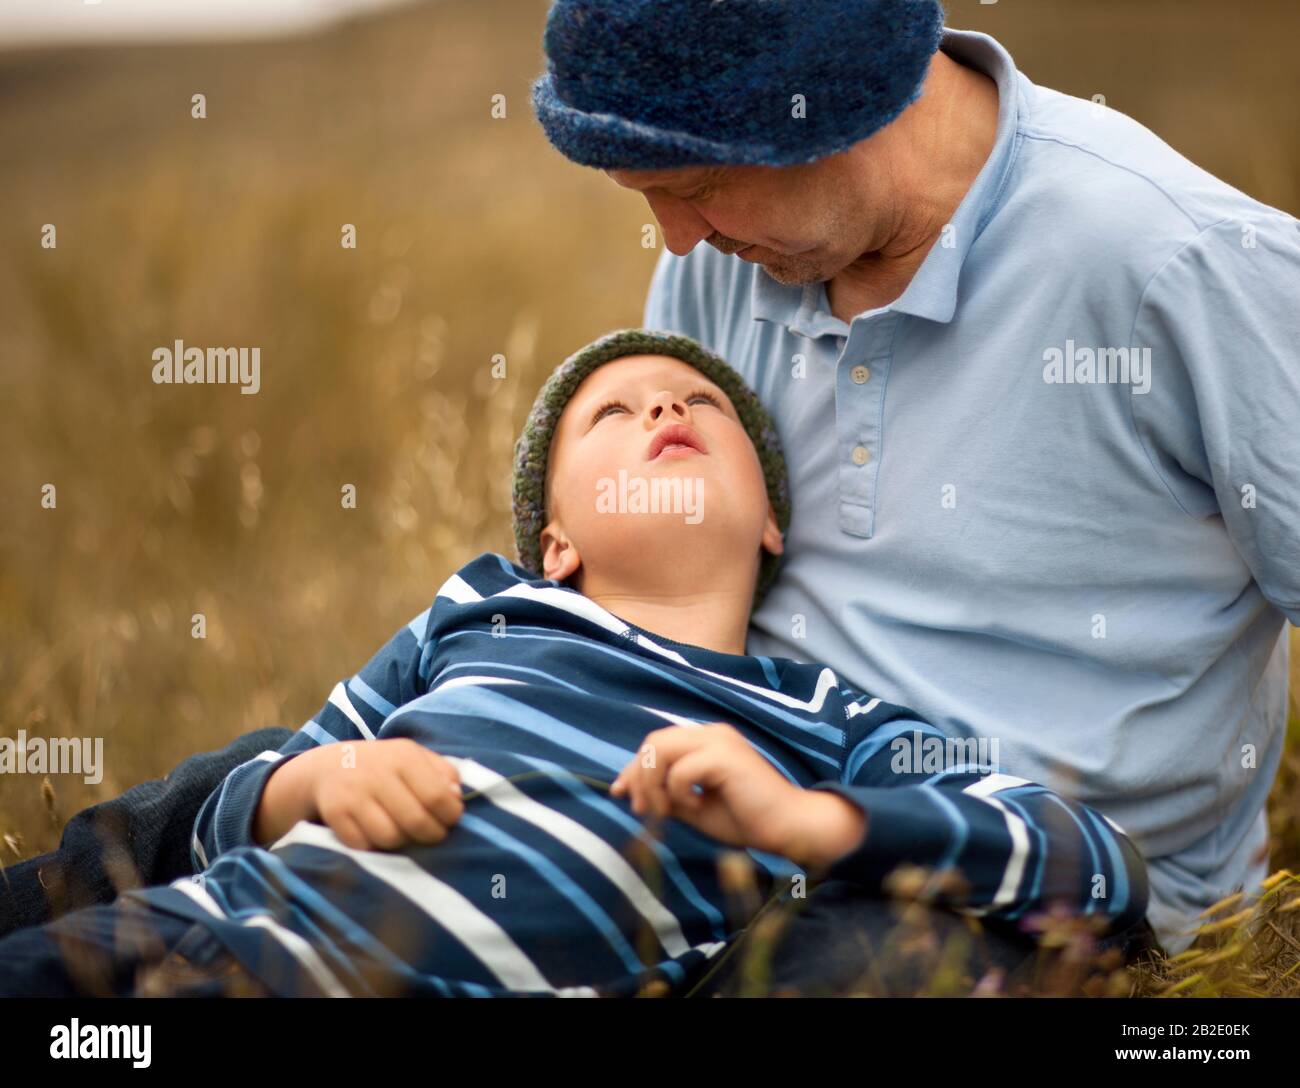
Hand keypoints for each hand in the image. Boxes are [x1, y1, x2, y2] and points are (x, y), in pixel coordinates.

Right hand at [257, 738, 462, 850]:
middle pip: (416, 821)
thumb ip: (443, 773)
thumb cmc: (384, 765)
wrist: (329, 767)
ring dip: (402, 843)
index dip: (450, 816)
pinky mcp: (335, 814)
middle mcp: (377, 773)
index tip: (450, 820)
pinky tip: (377, 834)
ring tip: (404, 832)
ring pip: (390, 837)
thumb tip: (457, 798)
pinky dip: (375, 846)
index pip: (437, 796)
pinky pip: (364, 846)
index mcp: (404, 757)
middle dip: (431, 835)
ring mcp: (353, 794)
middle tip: (431, 835)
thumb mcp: (415, 757)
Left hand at [609, 723, 865, 865]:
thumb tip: (630, 793)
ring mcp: (719, 741)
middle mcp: (711, 733)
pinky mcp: (725, 756)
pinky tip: (696, 806)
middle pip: (654, 741)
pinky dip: (678, 791)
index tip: (619, 793)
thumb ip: (667, 795)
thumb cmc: (746, 818)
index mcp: (706, 741)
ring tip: (666, 811)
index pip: (657, 743)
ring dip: (653, 784)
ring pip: (661, 749)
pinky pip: (681, 770)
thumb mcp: (695, 808)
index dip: (634, 768)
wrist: (788, 827)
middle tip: (641, 810)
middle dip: (638, 776)